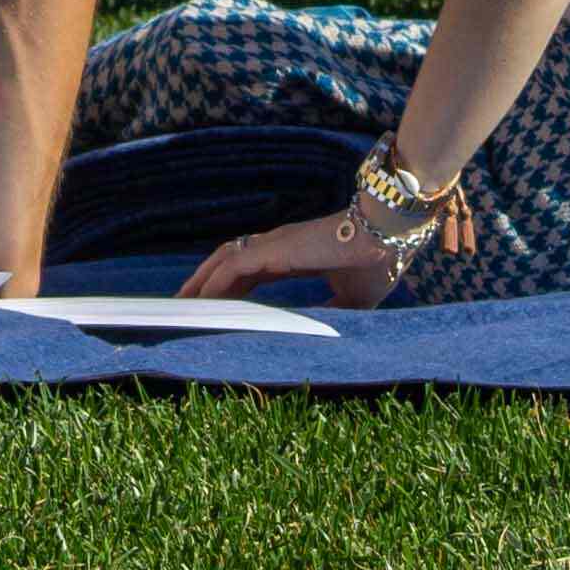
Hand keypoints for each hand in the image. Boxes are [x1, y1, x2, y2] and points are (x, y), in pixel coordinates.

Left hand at [181, 207, 405, 311]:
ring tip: (180, 305)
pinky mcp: (275, 248)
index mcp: (291, 257)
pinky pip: (233, 267)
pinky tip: (200, 302)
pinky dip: (213, 283)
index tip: (213, 309)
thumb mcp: (350, 300)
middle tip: (183, 308)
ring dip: (199, 282)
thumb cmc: (376, 261)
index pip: (248, 273)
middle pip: (227, 264)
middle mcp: (277, 247)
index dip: (227, 290)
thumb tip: (316, 333)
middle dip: (203, 285)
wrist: (389, 236)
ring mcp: (273, 245)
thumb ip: (329, 313)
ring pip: (223, 262)